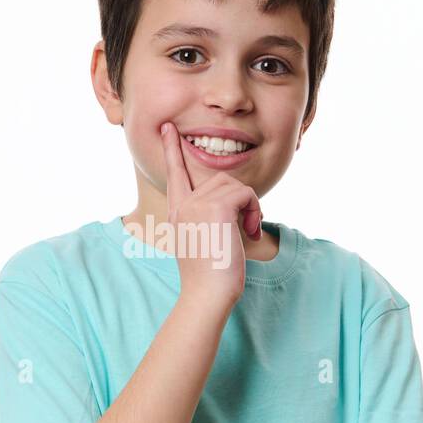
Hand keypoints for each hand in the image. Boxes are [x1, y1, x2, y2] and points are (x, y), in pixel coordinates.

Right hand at [160, 121, 262, 308]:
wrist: (208, 294)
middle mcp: (183, 204)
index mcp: (177, 212)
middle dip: (240, 199)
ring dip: (248, 206)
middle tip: (244, 228)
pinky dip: (254, 211)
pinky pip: (246, 193)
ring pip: (234, 185)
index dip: (172, 149)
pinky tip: (249, 232)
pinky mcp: (216, 207)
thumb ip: (208, 216)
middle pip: (220, 179)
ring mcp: (197, 204)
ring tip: (245, 231)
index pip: (175, 173)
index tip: (168, 128)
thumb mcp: (204, 240)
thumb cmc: (212, 276)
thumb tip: (234, 202)